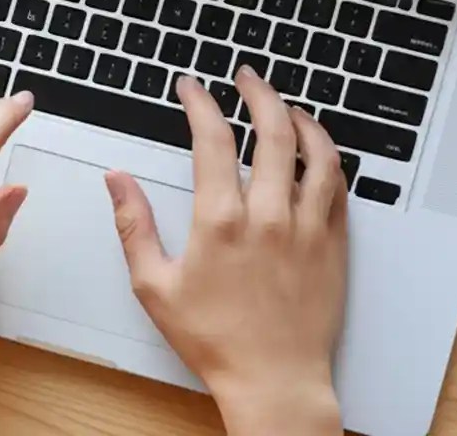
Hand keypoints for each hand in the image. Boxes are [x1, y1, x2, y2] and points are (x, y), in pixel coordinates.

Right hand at [107, 67, 347, 435]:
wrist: (274, 380)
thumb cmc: (215, 341)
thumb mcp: (155, 286)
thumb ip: (134, 225)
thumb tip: (118, 180)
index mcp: (221, 222)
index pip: (212, 139)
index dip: (200, 103)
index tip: (192, 88)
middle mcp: (270, 216)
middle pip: (272, 130)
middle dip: (257, 92)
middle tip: (246, 77)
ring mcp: (307, 227)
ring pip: (315, 151)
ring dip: (301, 117)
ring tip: (286, 104)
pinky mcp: (334, 242)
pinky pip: (338, 185)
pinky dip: (328, 156)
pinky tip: (316, 149)